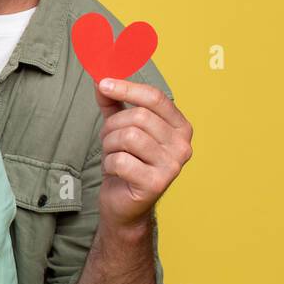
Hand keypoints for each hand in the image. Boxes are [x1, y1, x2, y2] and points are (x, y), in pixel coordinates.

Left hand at [93, 78, 193, 228]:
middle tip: (107, 138)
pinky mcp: (157, 183)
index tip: (103, 83)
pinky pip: (121, 160)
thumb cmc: (126, 162)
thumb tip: (100, 78)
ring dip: (110, 144)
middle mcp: (183, 145)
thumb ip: (112, 101)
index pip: (155, 97)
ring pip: (129, 137)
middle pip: (139, 117)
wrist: (125, 205)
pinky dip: (109, 163)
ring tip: (112, 154)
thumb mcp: (120, 126)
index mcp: (180, 127)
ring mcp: (173, 165)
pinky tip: (116, 171)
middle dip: (113, 125)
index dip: (127, 87)